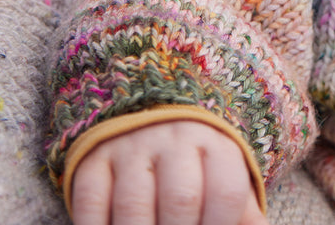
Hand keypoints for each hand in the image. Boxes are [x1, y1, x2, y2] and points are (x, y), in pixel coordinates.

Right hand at [69, 118, 266, 224]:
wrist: (149, 119)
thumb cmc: (195, 168)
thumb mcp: (222, 180)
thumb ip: (243, 214)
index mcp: (215, 144)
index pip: (226, 191)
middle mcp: (175, 138)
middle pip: (181, 199)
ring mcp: (132, 146)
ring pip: (134, 205)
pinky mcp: (94, 159)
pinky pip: (91, 203)